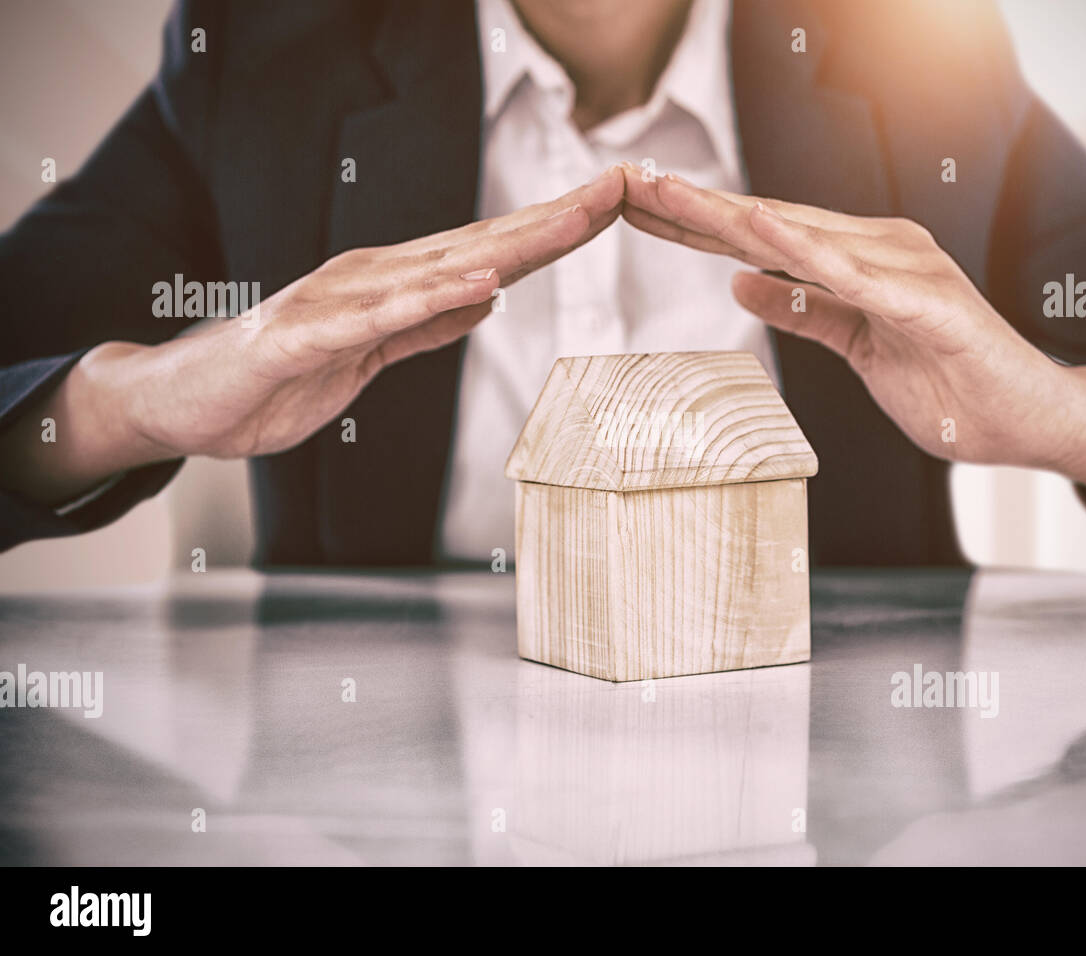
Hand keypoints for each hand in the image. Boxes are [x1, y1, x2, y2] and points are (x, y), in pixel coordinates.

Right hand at [1, 167, 625, 504]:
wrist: (186, 402)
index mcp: (395, 286)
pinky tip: (477, 284)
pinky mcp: (308, 336)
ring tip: (570, 222)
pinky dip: (431, 299)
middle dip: (553, 220)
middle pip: (480, 244)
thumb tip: (484, 298)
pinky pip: (379, 318)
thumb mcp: (372, 356)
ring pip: (440, 268)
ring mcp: (341, 302)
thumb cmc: (278, 379)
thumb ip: (426, 326)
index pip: (488, 254)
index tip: (610, 210)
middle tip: (618, 189)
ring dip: (510, 245)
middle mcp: (374, 279)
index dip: (552, 233)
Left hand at [621, 167, 1085, 530]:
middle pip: (770, 223)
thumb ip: (803, 310)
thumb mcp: (854, 346)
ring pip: (800, 236)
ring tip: (668, 193)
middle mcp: (878, 248)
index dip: (699, 223)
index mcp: (858, 259)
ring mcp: (903, 268)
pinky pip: (851, 274)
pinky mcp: (923, 301)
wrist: (1024, 419)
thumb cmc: (948, 382)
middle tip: (629, 184)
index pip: (763, 236)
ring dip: (730, 214)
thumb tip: (743, 283)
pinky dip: (801, 250)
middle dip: (695, 206)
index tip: (639, 209)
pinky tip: (754, 229)